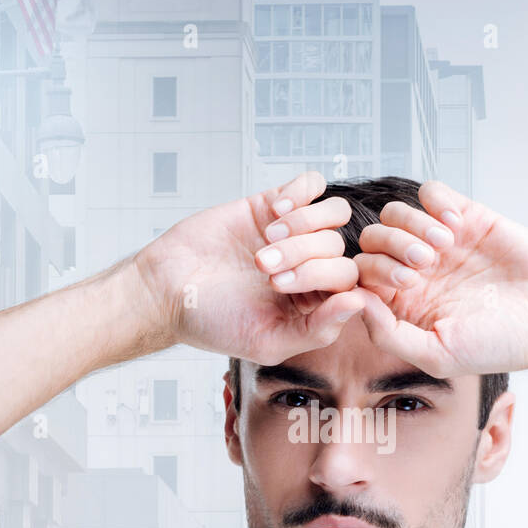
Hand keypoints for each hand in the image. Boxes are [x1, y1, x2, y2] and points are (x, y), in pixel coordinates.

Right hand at [132, 171, 364, 364]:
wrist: (166, 288)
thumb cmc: (212, 322)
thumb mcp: (268, 342)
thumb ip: (319, 329)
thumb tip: (361, 304)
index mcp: (314, 303)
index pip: (349, 281)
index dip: (321, 278)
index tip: (279, 286)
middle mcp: (309, 267)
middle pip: (338, 247)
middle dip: (301, 255)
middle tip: (261, 267)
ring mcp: (294, 234)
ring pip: (333, 215)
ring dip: (302, 224)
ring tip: (265, 238)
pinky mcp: (272, 205)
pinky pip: (311, 186)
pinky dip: (298, 195)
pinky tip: (271, 212)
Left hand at [352, 180, 527, 390]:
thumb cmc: (503, 344)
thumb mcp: (438, 354)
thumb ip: (387, 334)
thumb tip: (353, 300)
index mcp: (405, 307)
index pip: (361, 277)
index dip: (371, 274)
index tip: (407, 285)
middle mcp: (417, 273)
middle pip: (371, 241)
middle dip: (390, 247)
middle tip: (425, 264)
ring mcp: (441, 243)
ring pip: (394, 214)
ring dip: (411, 224)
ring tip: (445, 245)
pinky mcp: (467, 217)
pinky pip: (430, 192)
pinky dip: (436, 202)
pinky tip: (457, 225)